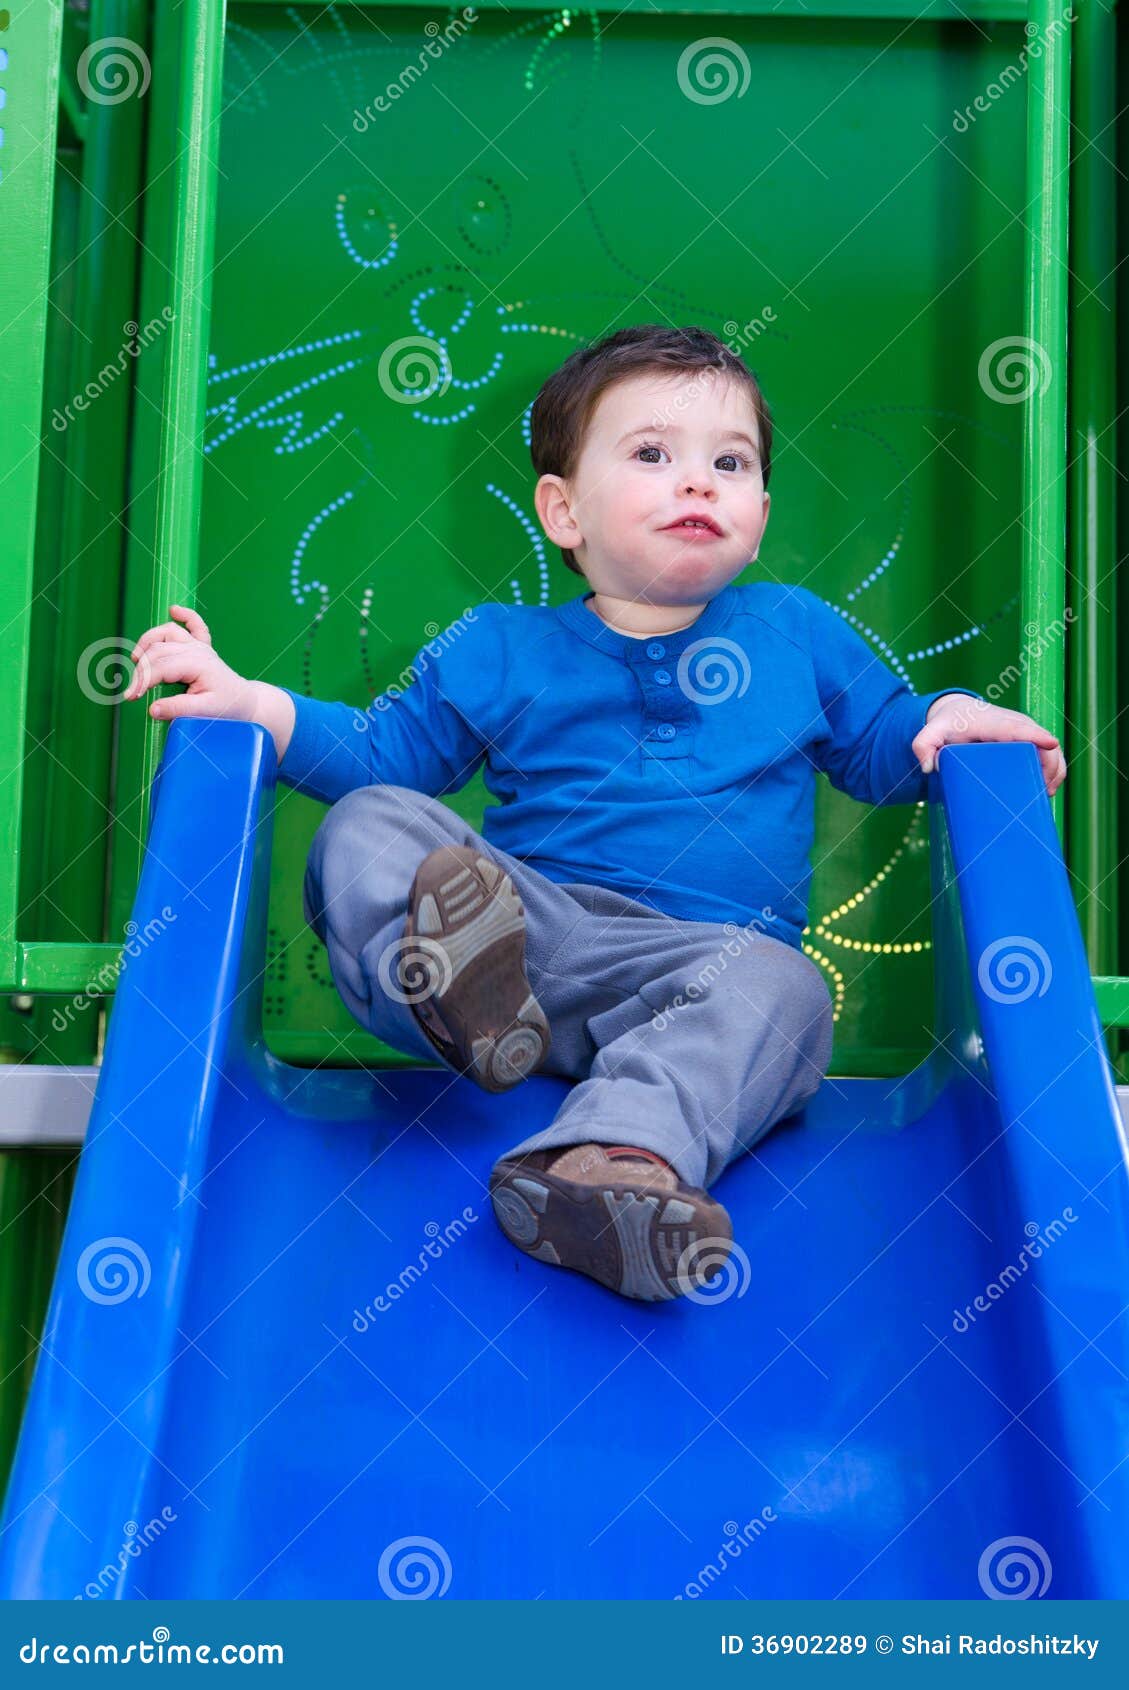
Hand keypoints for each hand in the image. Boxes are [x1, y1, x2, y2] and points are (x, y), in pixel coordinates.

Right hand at [122, 604, 254, 721]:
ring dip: (148, 641)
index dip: (142, 681)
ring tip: (135, 659)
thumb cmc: (226, 707)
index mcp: (198, 664)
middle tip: (132, 692)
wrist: (245, 702)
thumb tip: (152, 709)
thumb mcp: (203, 712)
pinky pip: (195, 624)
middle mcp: (197, 650)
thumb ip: (178, 708)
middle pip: (158, 651)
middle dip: (141, 670)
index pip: (161, 667)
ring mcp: (200, 646)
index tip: (130, 697)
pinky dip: (186, 615)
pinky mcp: (202, 646)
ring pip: (167, 633)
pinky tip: (174, 610)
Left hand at [912, 693, 1065, 794]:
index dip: (1035, 736)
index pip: (1017, 728)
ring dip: (1055, 769)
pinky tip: (1049, 788)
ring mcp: (1025, 730)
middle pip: (1041, 741)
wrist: (959, 712)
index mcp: (993, 722)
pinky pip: (1049, 752)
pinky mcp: (1029, 739)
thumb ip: (922, 745)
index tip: (1050, 744)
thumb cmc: (947, 725)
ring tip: (1047, 794)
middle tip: (1044, 790)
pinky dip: (1054, 768)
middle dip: (1049, 764)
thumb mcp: (930, 732)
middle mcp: (1014, 723)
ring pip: (1050, 748)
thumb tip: (928, 768)